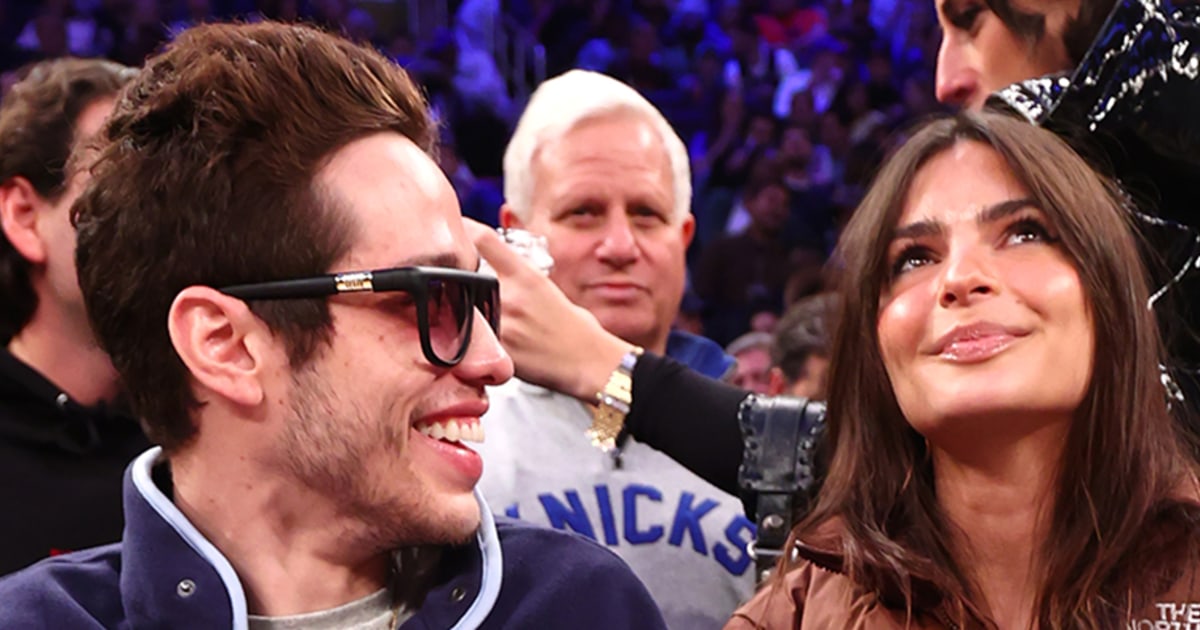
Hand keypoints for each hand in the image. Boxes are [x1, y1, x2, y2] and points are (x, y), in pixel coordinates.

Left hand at [464, 219, 634, 400]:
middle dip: (449, 273)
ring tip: (450, 309)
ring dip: (451, 305)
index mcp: (525, 275)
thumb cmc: (571, 327)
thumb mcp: (545, 288)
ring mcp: (501, 322)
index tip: (452, 230)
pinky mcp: (496, 350)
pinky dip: (461, 335)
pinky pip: (467, 338)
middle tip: (441, 273)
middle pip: (461, 271)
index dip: (461, 229)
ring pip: (457, 305)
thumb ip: (515, 275)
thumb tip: (488, 266)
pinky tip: (464, 336)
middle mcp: (511, 294)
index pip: (482, 239)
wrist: (588, 361)